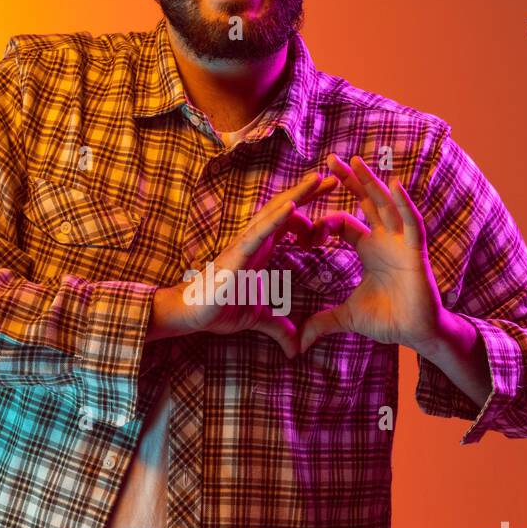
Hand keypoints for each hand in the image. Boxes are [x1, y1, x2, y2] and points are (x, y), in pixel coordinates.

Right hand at [148, 169, 339, 358]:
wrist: (191, 313)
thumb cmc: (219, 307)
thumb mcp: (258, 319)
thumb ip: (279, 328)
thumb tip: (296, 350)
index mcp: (262, 249)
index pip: (290, 223)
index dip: (311, 212)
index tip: (332, 206)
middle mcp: (255, 240)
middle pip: (286, 209)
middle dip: (309, 192)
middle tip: (335, 177)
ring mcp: (245, 244)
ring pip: (274, 212)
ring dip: (297, 195)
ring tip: (318, 179)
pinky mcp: (236, 254)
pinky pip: (259, 232)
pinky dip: (276, 218)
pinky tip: (293, 206)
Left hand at [297, 152, 445, 354]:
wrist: (416, 333)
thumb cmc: (389, 320)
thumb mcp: (348, 317)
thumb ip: (322, 322)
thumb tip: (298, 341)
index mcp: (367, 248)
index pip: (343, 222)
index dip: (322, 223)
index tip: (302, 233)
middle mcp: (384, 239)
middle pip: (365, 202)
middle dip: (349, 180)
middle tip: (330, 159)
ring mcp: (401, 242)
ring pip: (386, 204)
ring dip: (372, 182)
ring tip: (357, 161)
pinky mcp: (416, 251)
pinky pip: (411, 223)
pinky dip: (404, 204)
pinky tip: (394, 185)